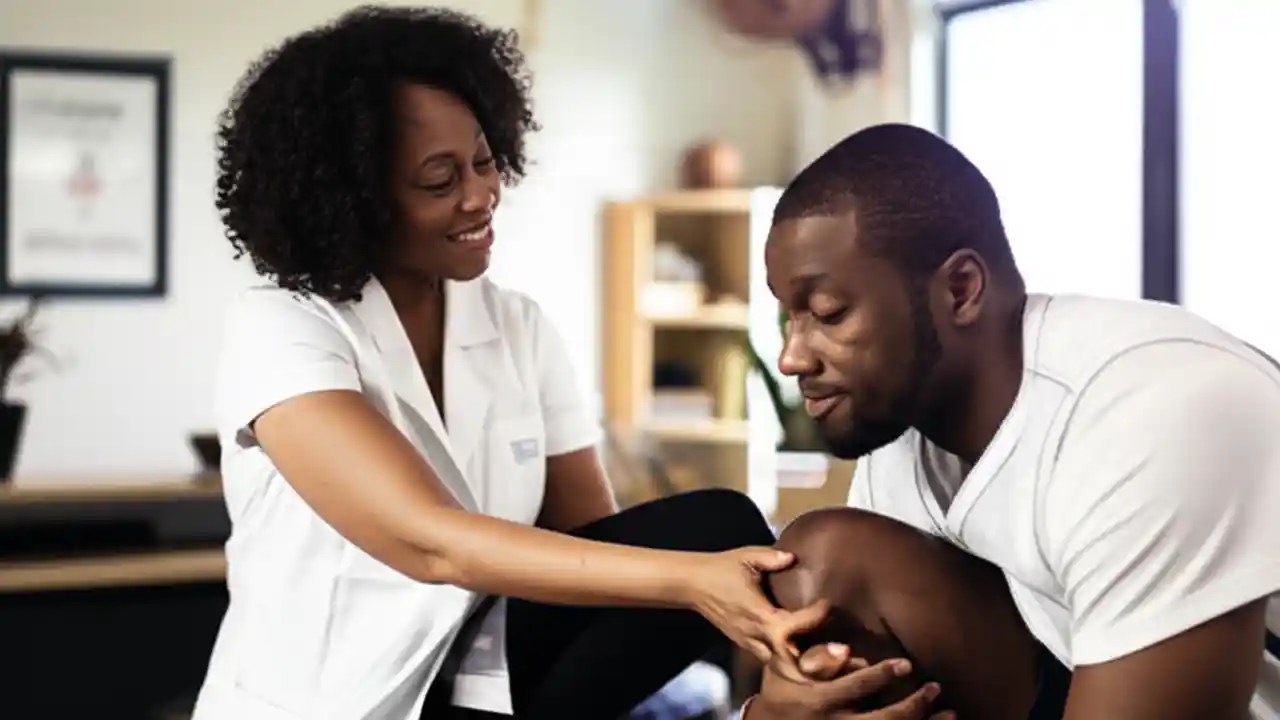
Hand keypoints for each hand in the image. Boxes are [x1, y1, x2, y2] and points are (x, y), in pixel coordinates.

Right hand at [682, 547, 828, 679]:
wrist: (693, 585)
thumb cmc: (721, 569)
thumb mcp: (746, 557)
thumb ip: (771, 557)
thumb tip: (793, 557)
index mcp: (757, 615)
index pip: (791, 627)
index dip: (813, 618)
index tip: (828, 604)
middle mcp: (755, 635)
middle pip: (789, 664)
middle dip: (816, 663)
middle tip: (841, 653)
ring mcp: (750, 644)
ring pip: (782, 668)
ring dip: (807, 666)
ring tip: (832, 658)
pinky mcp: (747, 645)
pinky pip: (773, 661)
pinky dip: (792, 662)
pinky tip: (810, 653)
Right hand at [751, 643, 952, 719]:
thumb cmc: (780, 693)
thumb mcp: (785, 669)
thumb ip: (816, 658)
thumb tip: (847, 649)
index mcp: (820, 702)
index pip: (857, 687)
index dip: (883, 675)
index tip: (906, 664)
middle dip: (914, 706)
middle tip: (935, 689)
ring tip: (950, 714)